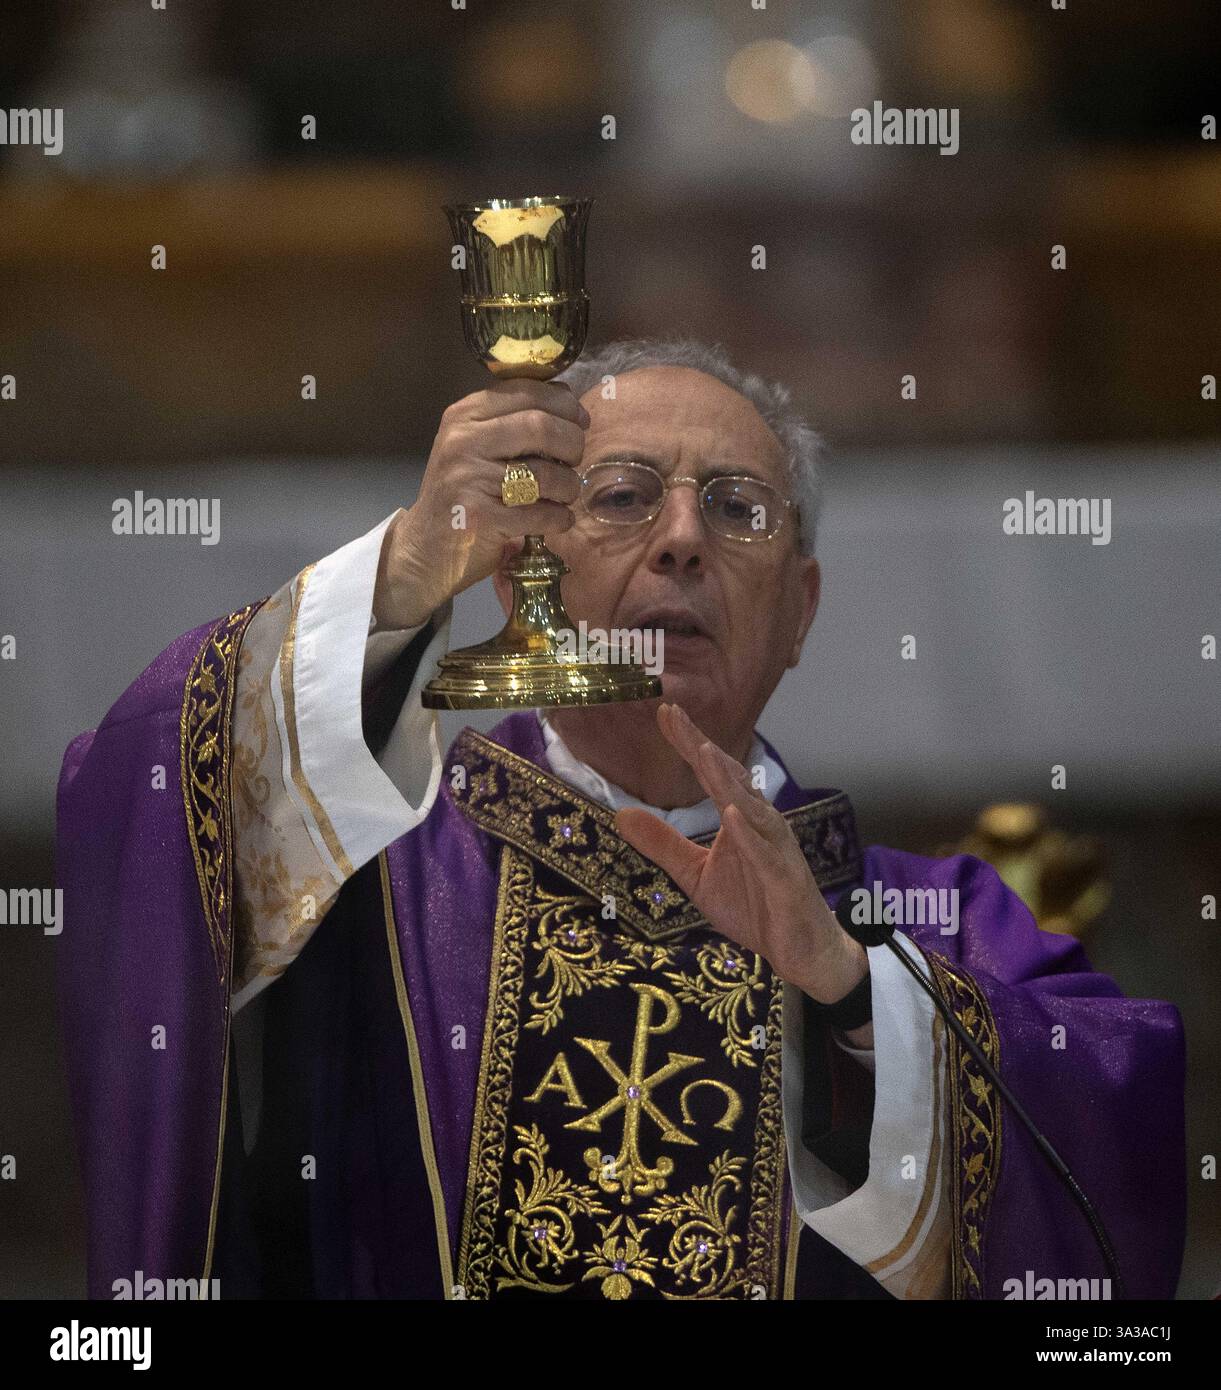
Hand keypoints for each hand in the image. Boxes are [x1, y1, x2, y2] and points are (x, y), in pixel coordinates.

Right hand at [374, 379, 589, 629]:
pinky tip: (558, 520)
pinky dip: (559, 518)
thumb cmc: (462, 495)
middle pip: (540, 427)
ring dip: (568, 487)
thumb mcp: (476, 446)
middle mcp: (463, 441)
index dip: (565, 405)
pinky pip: (540, 513)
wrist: (425, 550)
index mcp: (464, 415)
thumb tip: (568, 400)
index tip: (581, 422)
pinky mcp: (480, 518)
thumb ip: (513, 420)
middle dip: (572, 444)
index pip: (526, 392)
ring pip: (545, 473)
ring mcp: (469, 479)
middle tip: (574, 462)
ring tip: (565, 495)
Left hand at [615, 703, 872, 1044]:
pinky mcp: (784, 876)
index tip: (664, 711)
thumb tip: (621, 815)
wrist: (798, 951)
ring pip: (749, 806)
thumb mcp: (696, 875)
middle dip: (701, 745)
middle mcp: (760, 822)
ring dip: (726, 778)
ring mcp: (775, 847)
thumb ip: (663, 844)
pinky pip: (765, 850)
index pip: (711, 773)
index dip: (688, 742)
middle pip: (728, 777)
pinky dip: (749, 831)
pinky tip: (732, 812)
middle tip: (674, 714)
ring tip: (701, 751)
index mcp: (739, 817)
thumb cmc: (753, 906)